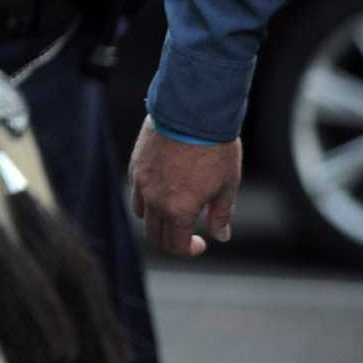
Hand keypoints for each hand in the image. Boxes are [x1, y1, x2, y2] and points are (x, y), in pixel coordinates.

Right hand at [129, 117, 240, 256]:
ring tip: (173, 209)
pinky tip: (163, 187)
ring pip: (141, 214)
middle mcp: (155, 200)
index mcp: (179, 210)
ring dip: (156, 219)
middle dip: (171, 241)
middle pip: (154, 235)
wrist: (192, 112)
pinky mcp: (135, 165)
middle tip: (187, 234)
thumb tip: (220, 235)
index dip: (190, 250)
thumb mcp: (227, 186)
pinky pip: (136, 191)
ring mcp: (141, 182)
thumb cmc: (214, 149)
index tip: (201, 243)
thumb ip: (221, 214)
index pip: (177, 245)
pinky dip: (147, 198)